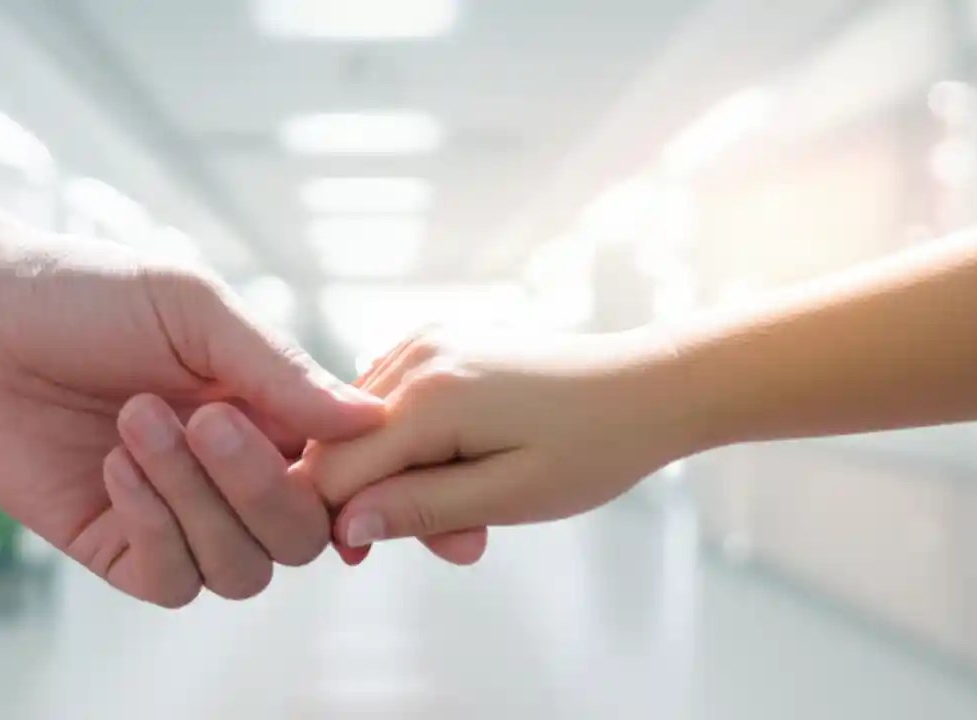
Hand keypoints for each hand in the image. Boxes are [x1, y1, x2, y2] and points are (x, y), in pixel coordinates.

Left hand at [0, 235, 383, 606]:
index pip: (338, 477)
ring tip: (135, 419)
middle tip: (204, 419)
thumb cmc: (89, 295)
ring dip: (197, 501)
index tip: (327, 450)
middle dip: (258, 487)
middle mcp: (231, 476)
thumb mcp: (195, 311)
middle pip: (298, 538)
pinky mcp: (115, 547)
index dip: (347, 477)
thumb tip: (370, 420)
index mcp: (268, 417)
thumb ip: (280, 369)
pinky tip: (114, 464)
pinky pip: (171, 580)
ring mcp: (176, 518)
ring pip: (240, 569)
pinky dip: (155, 526)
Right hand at [301, 327, 701, 549]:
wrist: (644, 388)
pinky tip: (463, 465)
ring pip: (362, 430)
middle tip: (459, 538)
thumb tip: (344, 528)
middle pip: (341, 447)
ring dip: (399, 478)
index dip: (342, 522)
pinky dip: (411, 447)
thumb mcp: (506, 498)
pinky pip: (389, 407)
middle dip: (379, 502)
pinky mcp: (436, 344)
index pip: (333, 468)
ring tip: (473, 505)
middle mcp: (414, 356)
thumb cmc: (591, 448)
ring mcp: (424, 342)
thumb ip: (418, 510)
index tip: (379, 558)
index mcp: (427, 395)